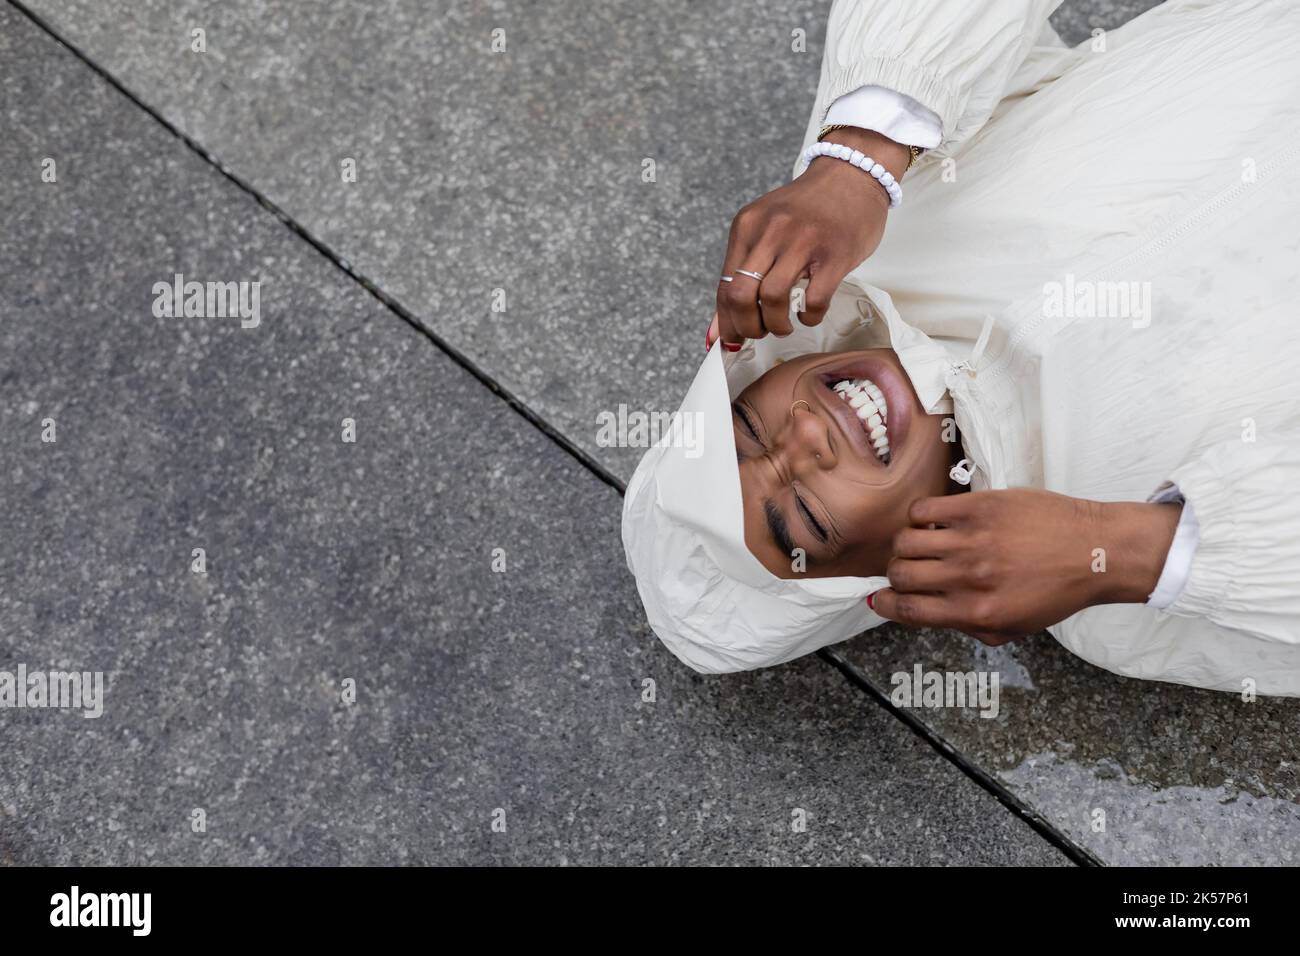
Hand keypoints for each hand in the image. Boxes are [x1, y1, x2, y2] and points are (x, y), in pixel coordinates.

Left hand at [711, 127, 909, 348]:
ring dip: (776, 324)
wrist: (852, 174)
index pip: (725, 285)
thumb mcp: (766, 230)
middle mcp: (770, 231)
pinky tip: (809, 313)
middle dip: (747, 326)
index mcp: (747, 226)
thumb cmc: (808, 209)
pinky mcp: (834, 255)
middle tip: (760, 332)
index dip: (726, 320)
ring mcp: (802, 242)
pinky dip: (808, 316)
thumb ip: (743, 273)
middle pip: (741, 295)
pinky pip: (813, 300)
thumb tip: (719, 329)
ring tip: (784, 325)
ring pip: (772, 299)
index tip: (734, 338)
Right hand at [870, 489, 1182, 644]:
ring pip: (906, 540)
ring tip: (922, 545)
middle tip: (907, 570)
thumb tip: (920, 613)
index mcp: (976, 612)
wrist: (1094, 550)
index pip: (909, 610)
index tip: (878, 600)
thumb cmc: (1057, 592)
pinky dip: (920, 517)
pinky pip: (925, 510)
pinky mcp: (979, 507)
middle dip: (896, 575)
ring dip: (907, 545)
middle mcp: (970, 577)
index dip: (884, 606)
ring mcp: (972, 539)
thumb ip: (965, 627)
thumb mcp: (1013, 627)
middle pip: (901, 574)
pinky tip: (936, 522)